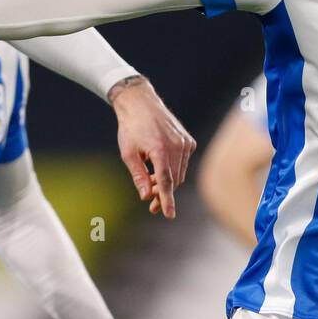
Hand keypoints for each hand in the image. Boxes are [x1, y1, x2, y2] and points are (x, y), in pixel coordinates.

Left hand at [109, 75, 195, 218]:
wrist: (141, 103)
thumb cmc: (131, 128)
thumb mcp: (128, 154)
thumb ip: (139, 176)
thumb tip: (146, 196)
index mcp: (160, 149)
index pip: (166, 182)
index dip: (167, 200)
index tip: (169, 215)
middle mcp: (177, 146)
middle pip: (174, 180)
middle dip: (163, 193)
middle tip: (150, 203)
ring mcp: (185, 143)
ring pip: (180, 173)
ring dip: (167, 182)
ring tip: (151, 182)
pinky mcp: (189, 141)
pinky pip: (183, 162)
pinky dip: (173, 169)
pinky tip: (160, 166)